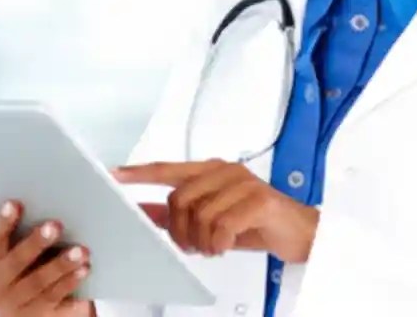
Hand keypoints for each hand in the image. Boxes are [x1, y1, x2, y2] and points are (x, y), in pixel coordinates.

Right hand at [0, 200, 94, 316]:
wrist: (28, 315)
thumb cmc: (26, 276)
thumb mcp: (17, 259)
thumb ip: (23, 236)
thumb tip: (46, 202)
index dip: (2, 222)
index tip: (15, 204)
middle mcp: (0, 286)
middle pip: (16, 263)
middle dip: (35, 243)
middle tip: (55, 225)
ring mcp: (20, 305)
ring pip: (39, 283)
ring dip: (61, 265)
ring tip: (80, 250)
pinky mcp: (42, 316)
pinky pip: (57, 300)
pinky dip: (71, 283)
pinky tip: (84, 270)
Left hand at [113, 160, 319, 263]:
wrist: (300, 232)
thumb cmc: (255, 223)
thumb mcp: (210, 219)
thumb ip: (176, 214)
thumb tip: (143, 211)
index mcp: (210, 170)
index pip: (167, 169)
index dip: (139, 173)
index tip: (116, 175)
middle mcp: (225, 171)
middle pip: (179, 199)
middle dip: (181, 231)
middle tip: (193, 245)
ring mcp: (243, 182)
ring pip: (200, 215)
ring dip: (202, 241)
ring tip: (213, 246)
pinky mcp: (259, 200)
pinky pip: (223, 225)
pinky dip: (219, 242)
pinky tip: (225, 245)